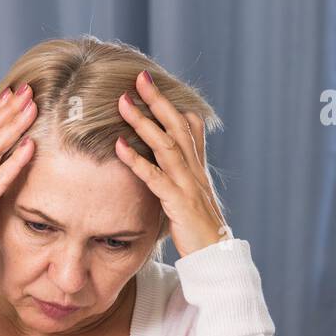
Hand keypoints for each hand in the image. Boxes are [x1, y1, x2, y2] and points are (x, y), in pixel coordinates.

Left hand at [115, 71, 229, 258]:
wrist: (216, 257)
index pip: (186, 126)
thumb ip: (186, 167)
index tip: (149, 82)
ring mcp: (188, 185)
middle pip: (177, 126)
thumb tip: (179, 146)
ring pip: (167, 146)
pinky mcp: (179, 203)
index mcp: (196, 166)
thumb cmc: (198, 226)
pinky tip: (119, 146)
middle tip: (139, 78)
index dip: (169, 103)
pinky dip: (137, 160)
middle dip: (158, 100)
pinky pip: (156, 178)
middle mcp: (194, 170)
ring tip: (123, 103)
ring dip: (144, 123)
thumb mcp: (192, 192)